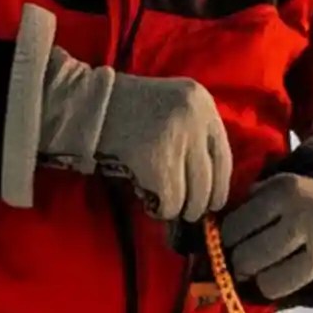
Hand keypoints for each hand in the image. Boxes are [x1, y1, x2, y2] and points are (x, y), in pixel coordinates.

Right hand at [90, 69, 233, 220]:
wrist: (88, 106)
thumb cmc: (127, 109)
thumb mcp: (171, 107)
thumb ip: (194, 134)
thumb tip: (210, 186)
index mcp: (202, 101)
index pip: (224, 155)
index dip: (219, 184)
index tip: (213, 200)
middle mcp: (196, 116)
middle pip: (210, 180)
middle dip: (198, 203)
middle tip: (186, 211)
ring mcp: (178, 137)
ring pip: (193, 196)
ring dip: (177, 207)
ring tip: (159, 199)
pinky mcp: (158, 160)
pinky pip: (170, 202)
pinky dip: (159, 208)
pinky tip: (144, 195)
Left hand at [220, 172, 312, 306]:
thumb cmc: (298, 204)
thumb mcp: (274, 189)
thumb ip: (246, 204)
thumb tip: (210, 233)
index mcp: (285, 191)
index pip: (236, 226)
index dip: (226, 240)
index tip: (231, 242)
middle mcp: (306, 215)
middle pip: (250, 257)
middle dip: (240, 265)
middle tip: (244, 263)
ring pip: (271, 281)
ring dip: (261, 282)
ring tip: (263, 274)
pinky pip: (297, 294)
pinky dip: (285, 292)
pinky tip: (285, 279)